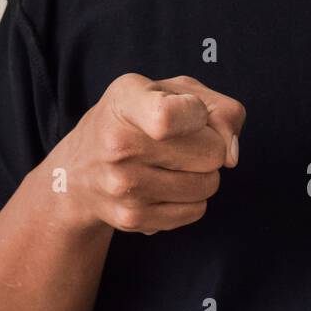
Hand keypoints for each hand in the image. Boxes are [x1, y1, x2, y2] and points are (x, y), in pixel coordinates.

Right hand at [54, 73, 245, 234]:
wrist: (79, 172)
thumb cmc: (138, 120)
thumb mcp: (172, 91)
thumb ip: (219, 109)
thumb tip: (232, 156)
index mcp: (125, 102)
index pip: (170, 116)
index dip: (198, 114)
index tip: (191, 112)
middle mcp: (118, 145)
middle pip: (211, 153)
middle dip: (209, 146)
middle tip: (183, 142)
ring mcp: (124, 187)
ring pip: (208, 185)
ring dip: (202, 174)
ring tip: (173, 164)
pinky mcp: (132, 218)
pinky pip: (196, 211)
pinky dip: (191, 199)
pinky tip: (164, 186)